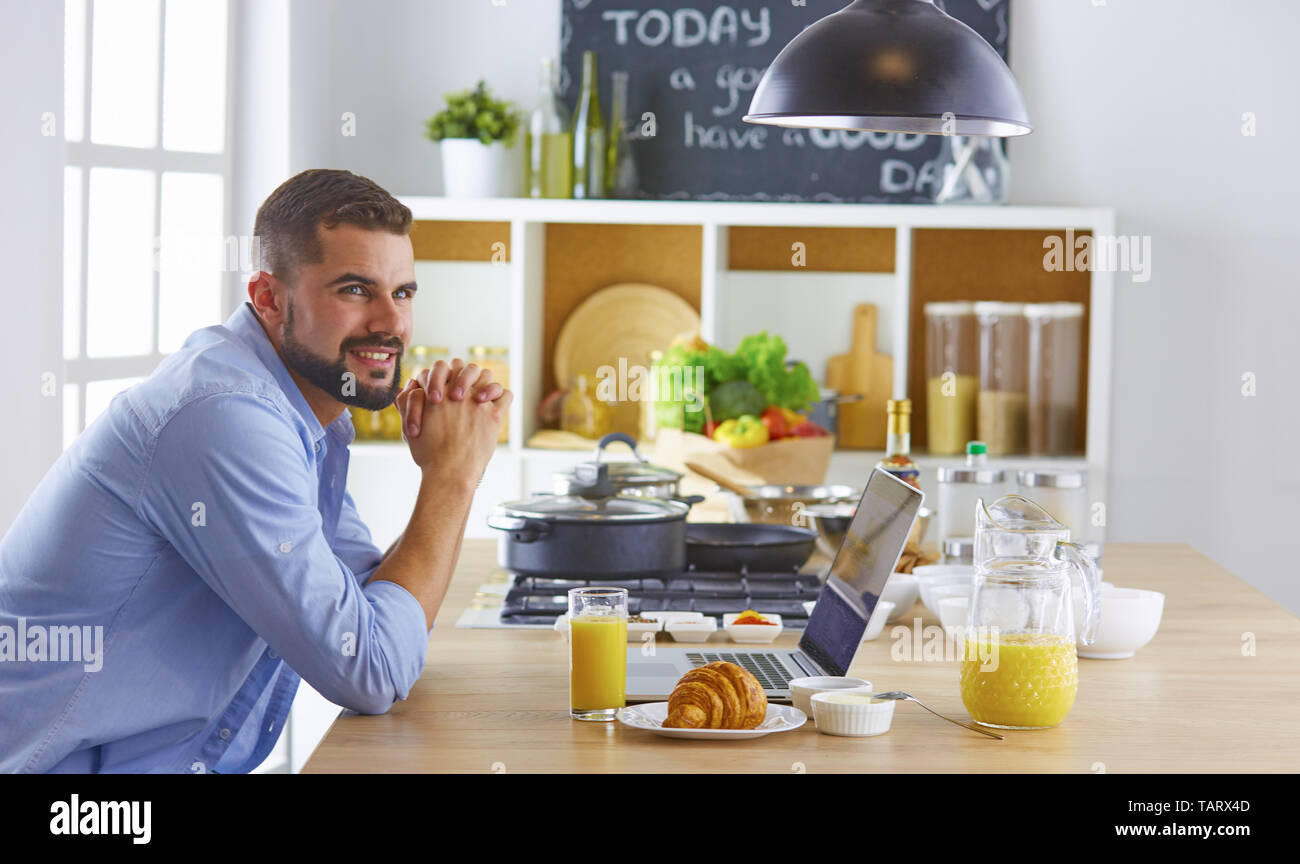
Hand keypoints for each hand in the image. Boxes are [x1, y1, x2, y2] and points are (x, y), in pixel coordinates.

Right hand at [394, 360, 510, 476]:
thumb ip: (407, 404)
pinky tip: (494, 405)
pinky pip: (505, 394)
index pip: (443, 366)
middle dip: (464, 374)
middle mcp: (457, 392)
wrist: (449, 473)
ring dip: (484, 382)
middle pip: (465, 366)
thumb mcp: (410, 427)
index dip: (444, 375)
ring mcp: (477, 402)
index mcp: (436, 392)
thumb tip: (408, 386)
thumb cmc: (429, 455)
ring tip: (480, 396)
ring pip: (487, 375)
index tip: (445, 390)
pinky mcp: (494, 415)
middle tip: (463, 391)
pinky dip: (501, 396)